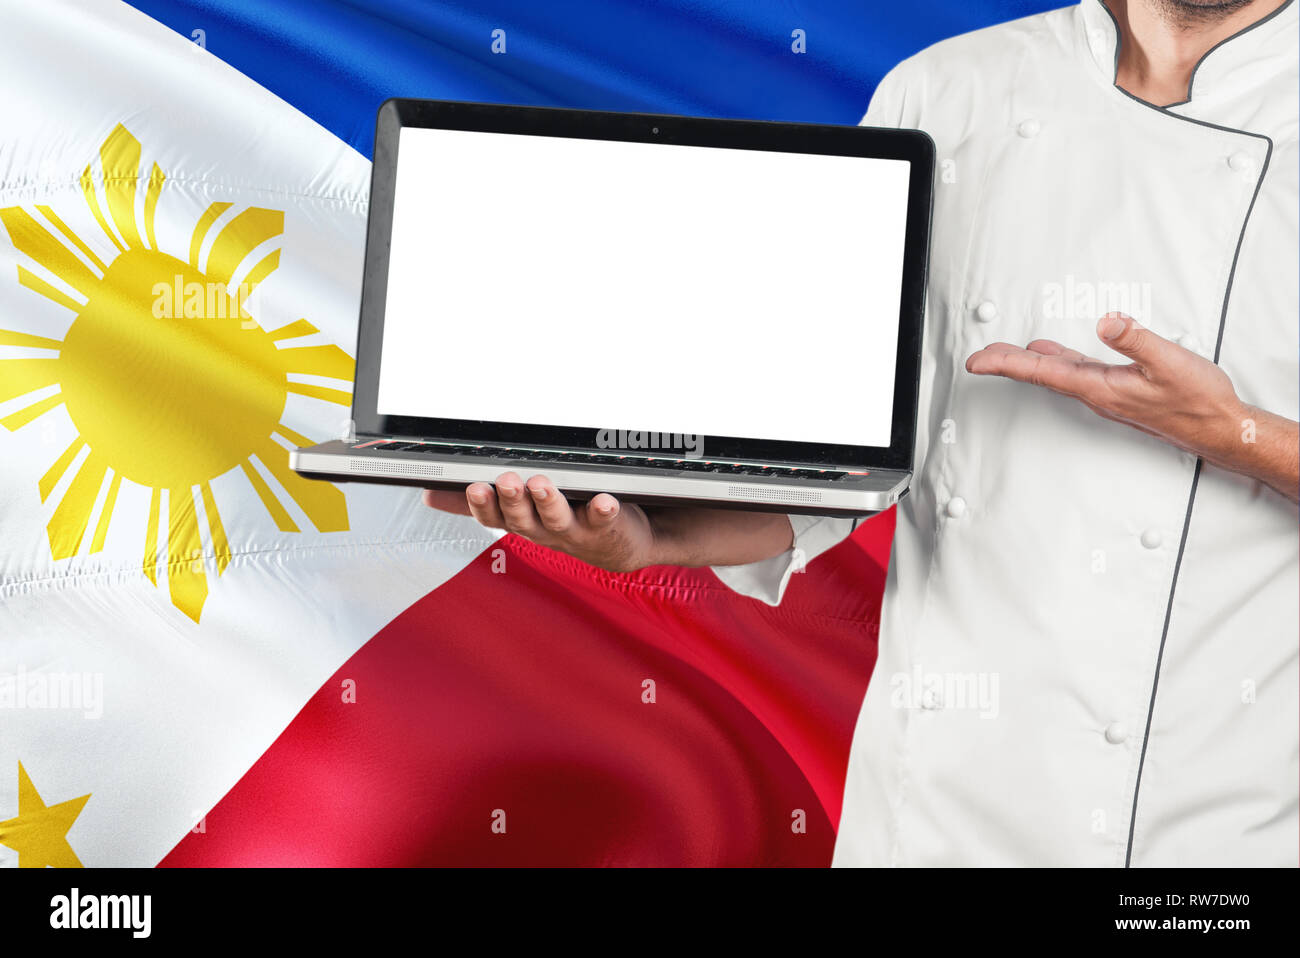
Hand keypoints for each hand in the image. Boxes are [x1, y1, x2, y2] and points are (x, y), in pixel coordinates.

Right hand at [423, 472, 655, 571]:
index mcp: (519, 521)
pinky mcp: (606, 526)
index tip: (473, 486)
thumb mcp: (517, 513)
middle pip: (522, 517)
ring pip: (557, 517)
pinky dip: (604, 510)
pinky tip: (605, 499)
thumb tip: (427, 495)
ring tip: (542, 484)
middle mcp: (542, 529)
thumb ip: (479, 503)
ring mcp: (574, 531)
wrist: (618, 547)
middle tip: (507, 480)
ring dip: (549, 501)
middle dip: (512, 499)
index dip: (482, 504)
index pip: (492, 516)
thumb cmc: (564, 520)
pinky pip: (604, 518)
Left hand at [966, 312, 1299, 501]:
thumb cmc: (1198, 402)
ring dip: (1028, 362)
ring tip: (1004, 352)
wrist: (1220, 428)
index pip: (1041, 372)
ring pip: (1057, 373)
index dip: (1006, 364)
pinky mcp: (1118, 389)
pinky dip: (1057, 360)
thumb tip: (1107, 322)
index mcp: (1099, 387)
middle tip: (980, 356)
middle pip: (1041, 374)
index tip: (978, 361)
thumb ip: (1136, 340)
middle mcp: (1097, 392)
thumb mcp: (1169, 363)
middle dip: (1007, 363)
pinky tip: (1052, 353)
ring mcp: (1107, 392)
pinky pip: (1077, 372)